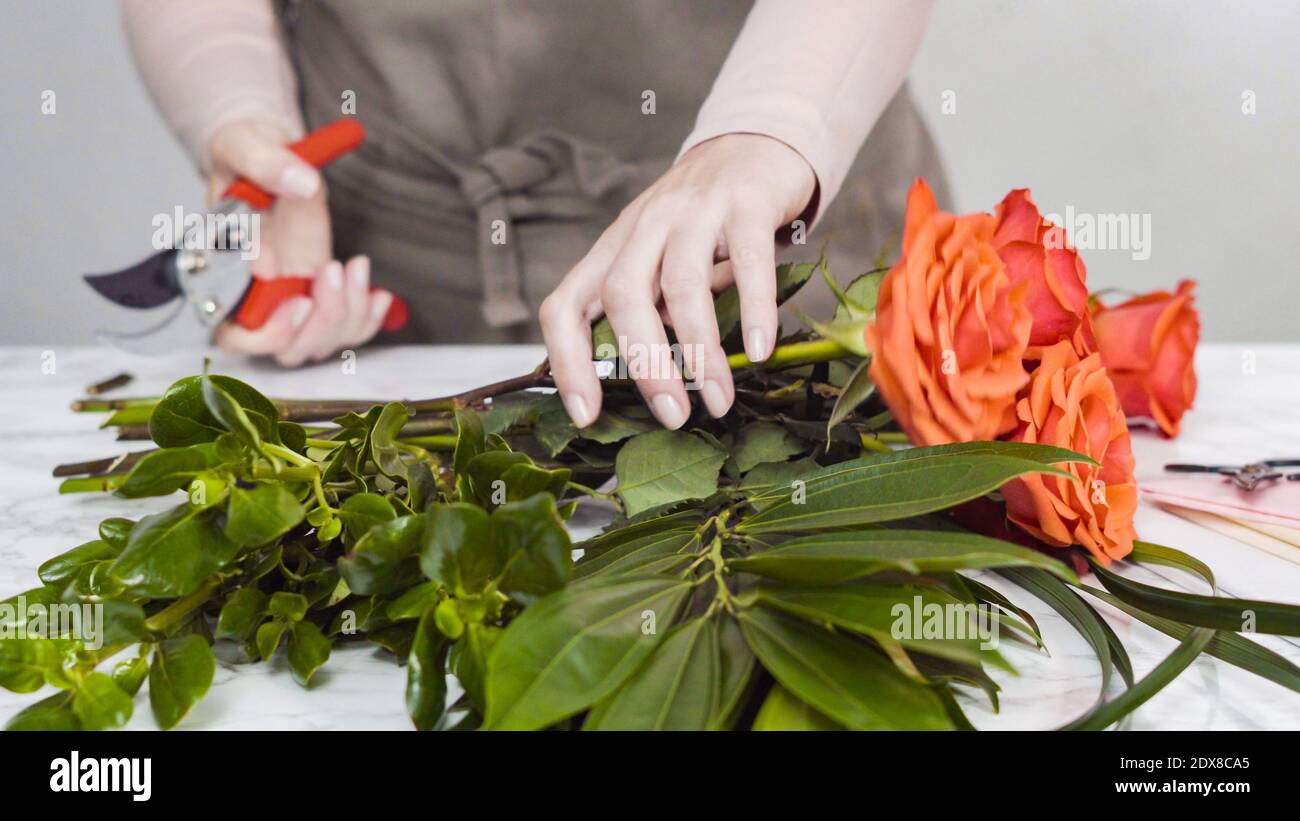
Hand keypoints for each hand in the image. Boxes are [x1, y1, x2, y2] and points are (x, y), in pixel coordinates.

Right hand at [206, 120, 392, 366]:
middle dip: (322, 323)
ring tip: (356, 268)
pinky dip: (368, 317)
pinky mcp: (322, 290)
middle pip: (289, 349)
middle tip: (334, 273)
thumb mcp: (243, 144)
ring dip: (349, 316)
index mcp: (228, 272)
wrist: (269, 151)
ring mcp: (294, 296)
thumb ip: (266, 163)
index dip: (269, 334)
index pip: (236, 335)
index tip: (302, 303)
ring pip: (322, 343)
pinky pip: (348, 327)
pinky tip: (377, 291)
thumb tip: (301, 182)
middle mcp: (260, 294)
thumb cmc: (245, 155)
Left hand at [540, 133, 815, 428]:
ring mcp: (693, 211)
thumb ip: (650, 311)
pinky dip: (754, 310)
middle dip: (647, 366)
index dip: (567, 363)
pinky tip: (761, 351)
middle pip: (624, 297)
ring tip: (719, 400)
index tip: (587, 415)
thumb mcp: (658, 261)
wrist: (753, 144)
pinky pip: (748, 261)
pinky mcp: (745, 203)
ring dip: (701, 352)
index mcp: (611, 250)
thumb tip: (649, 386)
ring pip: (683, 284)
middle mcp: (643, 227)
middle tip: (674, 417)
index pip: (565, 307)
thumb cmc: (701, 222)